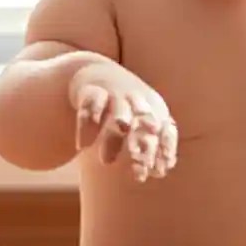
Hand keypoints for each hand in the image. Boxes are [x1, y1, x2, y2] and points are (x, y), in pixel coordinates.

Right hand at [67, 61, 177, 181]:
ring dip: (122, 120)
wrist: (98, 73)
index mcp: (153, 109)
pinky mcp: (90, 92)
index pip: (162, 131)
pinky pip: (89, 107)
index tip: (158, 172)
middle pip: (143, 121)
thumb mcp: (142, 123)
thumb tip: (162, 172)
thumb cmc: (127, 107)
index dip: (162, 150)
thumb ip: (152, 146)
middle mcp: (136, 101)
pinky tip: (83, 146)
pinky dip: (86, 125)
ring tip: (120, 135)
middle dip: (142, 141)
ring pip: (119, 109)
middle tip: (139, 162)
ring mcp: (113, 95)